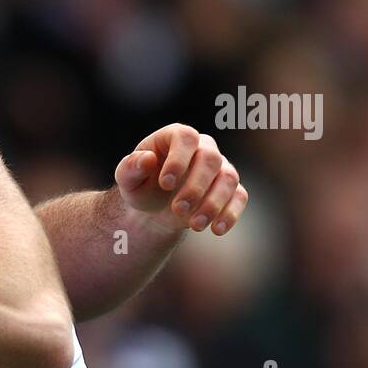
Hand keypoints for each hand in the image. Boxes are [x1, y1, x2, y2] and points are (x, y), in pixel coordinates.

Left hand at [114, 123, 247, 234]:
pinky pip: (239, 196)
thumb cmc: (141, 186)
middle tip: (177, 209)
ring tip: (194, 225)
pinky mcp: (231, 189)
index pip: (186, 138)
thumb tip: (147, 159)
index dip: (178, 159)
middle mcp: (203, 147)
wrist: (155, 208)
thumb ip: (130, 168)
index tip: (165, 184)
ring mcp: (220, 167)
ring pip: (228, 178)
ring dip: (213, 203)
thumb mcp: (128, 180)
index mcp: (176, 137)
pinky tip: (217, 229)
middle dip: (195, 186)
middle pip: (210, 159)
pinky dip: (230, 213)